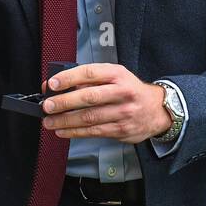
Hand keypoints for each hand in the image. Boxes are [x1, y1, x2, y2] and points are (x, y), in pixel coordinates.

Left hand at [41, 64, 171, 143]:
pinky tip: (62, 131)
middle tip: (48, 106)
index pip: (90, 73)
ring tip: (49, 121)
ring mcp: (123, 112)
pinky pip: (94, 132)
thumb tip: (57, 86)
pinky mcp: (122, 130)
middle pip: (89, 97)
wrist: (157, 109)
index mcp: (117, 74)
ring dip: (65, 121)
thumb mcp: (114, 76)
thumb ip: (89, 79)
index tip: (52, 84)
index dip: (69, 78)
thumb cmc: (129, 90)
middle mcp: (122, 92)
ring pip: (90, 118)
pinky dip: (75, 132)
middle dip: (64, 102)